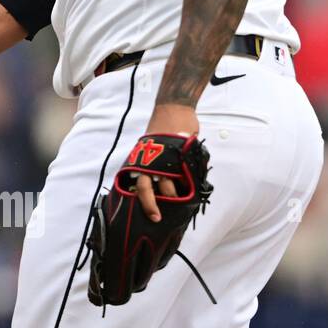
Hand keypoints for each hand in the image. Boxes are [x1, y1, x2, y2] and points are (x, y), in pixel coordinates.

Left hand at [132, 104, 198, 221]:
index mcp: (139, 160)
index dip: (139, 200)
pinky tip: (192, 191)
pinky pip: (184, 176)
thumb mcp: (152, 149)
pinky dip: (188, 185)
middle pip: (145, 188)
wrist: (173, 109)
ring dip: (175, 197)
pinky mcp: (179, 156)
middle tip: (156, 218)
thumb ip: (154, 166)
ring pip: (168, 185)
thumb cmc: (164, 131)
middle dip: (151, 205)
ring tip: (181, 202)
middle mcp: (148, 161)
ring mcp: (163, 159)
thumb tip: (161, 186)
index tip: (144, 212)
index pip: (135, 184)